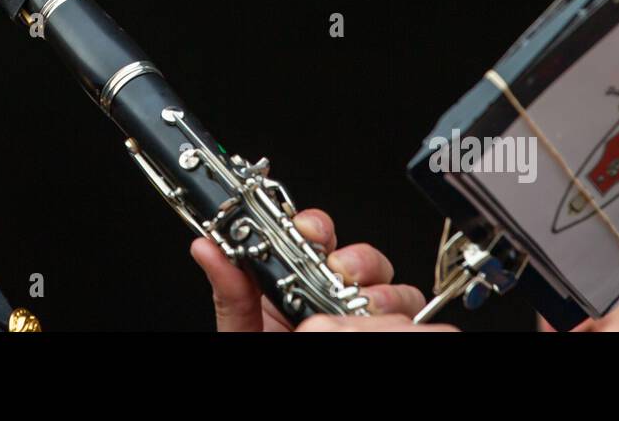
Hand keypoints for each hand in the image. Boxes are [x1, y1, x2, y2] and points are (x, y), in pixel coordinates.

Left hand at [189, 207, 457, 331]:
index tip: (310, 232)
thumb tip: (207, 248)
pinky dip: (401, 314)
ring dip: (381, 290)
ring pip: (391, 283)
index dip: (317, 227)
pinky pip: (412, 314)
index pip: (316, 235)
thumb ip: (231, 291)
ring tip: (361, 306)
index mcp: (294, 280)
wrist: (275, 391)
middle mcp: (332, 293)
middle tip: (340, 272)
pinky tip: (377, 322)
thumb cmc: (268, 349)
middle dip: (356, 258)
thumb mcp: (243, 327)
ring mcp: (363, 314)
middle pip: (361, 256)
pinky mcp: (388, 330)